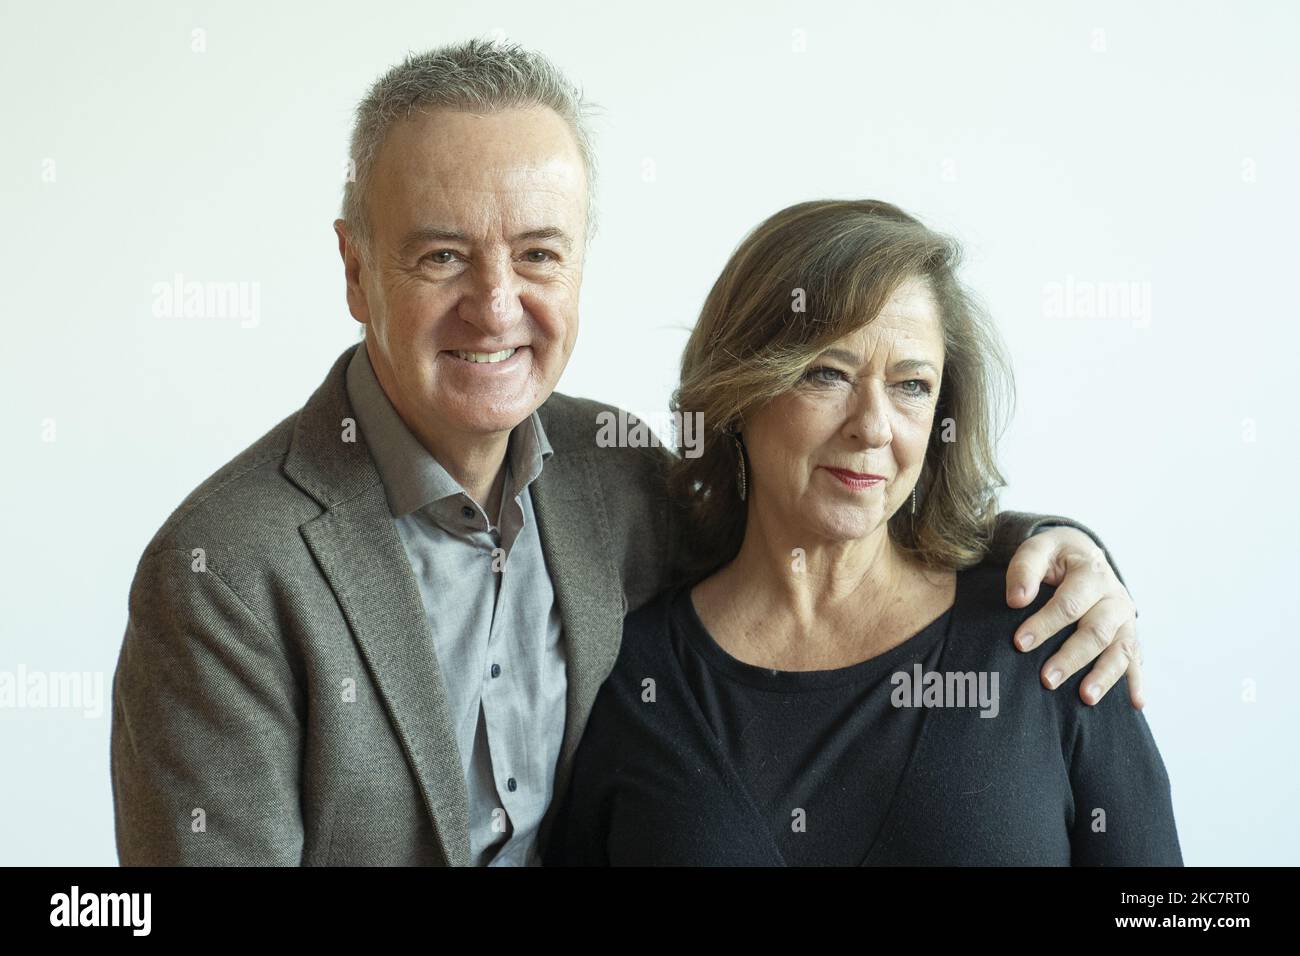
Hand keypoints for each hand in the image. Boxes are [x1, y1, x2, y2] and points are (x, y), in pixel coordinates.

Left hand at [1004, 526, 1142, 708]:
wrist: (1083, 553)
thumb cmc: (1054, 557)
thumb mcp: (1038, 550)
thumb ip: (1025, 569)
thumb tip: (1016, 599)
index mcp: (1091, 572)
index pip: (1068, 603)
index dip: (1044, 624)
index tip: (1019, 643)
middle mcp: (1114, 596)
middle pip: (1096, 631)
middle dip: (1071, 657)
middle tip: (1046, 679)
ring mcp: (1125, 617)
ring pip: (1120, 649)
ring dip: (1104, 675)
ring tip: (1085, 698)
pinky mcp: (1129, 634)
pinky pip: (1136, 659)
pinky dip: (1137, 681)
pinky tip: (1135, 703)